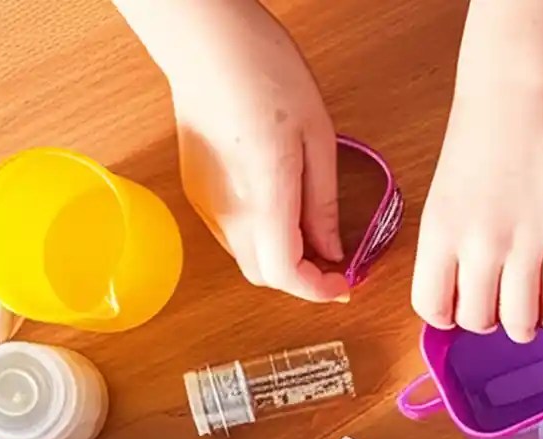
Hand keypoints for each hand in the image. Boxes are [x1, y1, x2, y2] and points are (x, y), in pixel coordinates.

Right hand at [117, 0, 347, 301]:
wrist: (206, 44)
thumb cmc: (263, 72)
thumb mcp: (317, 135)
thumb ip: (322, 202)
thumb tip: (333, 248)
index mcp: (263, 196)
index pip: (286, 274)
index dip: (318, 291)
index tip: (345, 283)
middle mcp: (227, 211)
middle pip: (264, 275)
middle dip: (302, 279)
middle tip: (335, 262)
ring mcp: (206, 204)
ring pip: (245, 258)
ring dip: (280, 260)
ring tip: (313, 234)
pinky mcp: (196, 192)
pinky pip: (231, 234)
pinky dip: (260, 240)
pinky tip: (282, 213)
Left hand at [413, 92, 542, 342]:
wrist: (519, 96)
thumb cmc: (478, 140)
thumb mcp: (444, 199)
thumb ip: (449, 249)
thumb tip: (461, 298)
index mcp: (439, 233)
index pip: (432, 308)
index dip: (446, 316)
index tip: (458, 309)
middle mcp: (479, 243)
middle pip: (477, 321)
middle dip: (485, 321)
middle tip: (496, 307)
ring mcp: (527, 242)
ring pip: (518, 322)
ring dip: (521, 325)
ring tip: (526, 315)